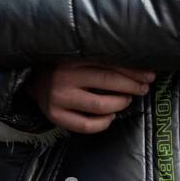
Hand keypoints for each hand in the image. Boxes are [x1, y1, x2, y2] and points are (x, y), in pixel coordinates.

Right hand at [28, 59, 155, 134]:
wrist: (31, 79)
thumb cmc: (62, 66)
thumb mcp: (77, 55)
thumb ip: (99, 58)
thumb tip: (137, 66)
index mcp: (72, 57)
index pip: (110, 63)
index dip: (133, 70)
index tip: (148, 74)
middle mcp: (64, 77)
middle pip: (108, 81)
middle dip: (132, 85)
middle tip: (144, 87)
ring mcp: (59, 98)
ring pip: (99, 105)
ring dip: (120, 104)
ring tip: (127, 100)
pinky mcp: (55, 116)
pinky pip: (86, 125)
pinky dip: (103, 123)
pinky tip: (110, 118)